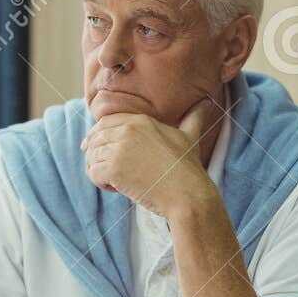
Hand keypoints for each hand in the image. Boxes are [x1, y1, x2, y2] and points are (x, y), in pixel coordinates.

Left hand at [80, 97, 218, 217]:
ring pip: (91, 157)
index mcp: (140, 120)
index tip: (91, 146)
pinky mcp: (113, 169)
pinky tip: (116, 189)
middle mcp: (127, 130)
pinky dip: (100, 184)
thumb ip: (193, 118)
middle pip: (95, 138)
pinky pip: (93, 173)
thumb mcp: (190, 136)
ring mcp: (119, 149)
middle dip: (93, 153)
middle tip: (101, 168)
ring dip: (98, 170)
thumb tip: (206, 102)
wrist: (188, 194)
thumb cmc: (188, 169)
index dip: (96, 135)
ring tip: (114, 181)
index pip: (105, 122)